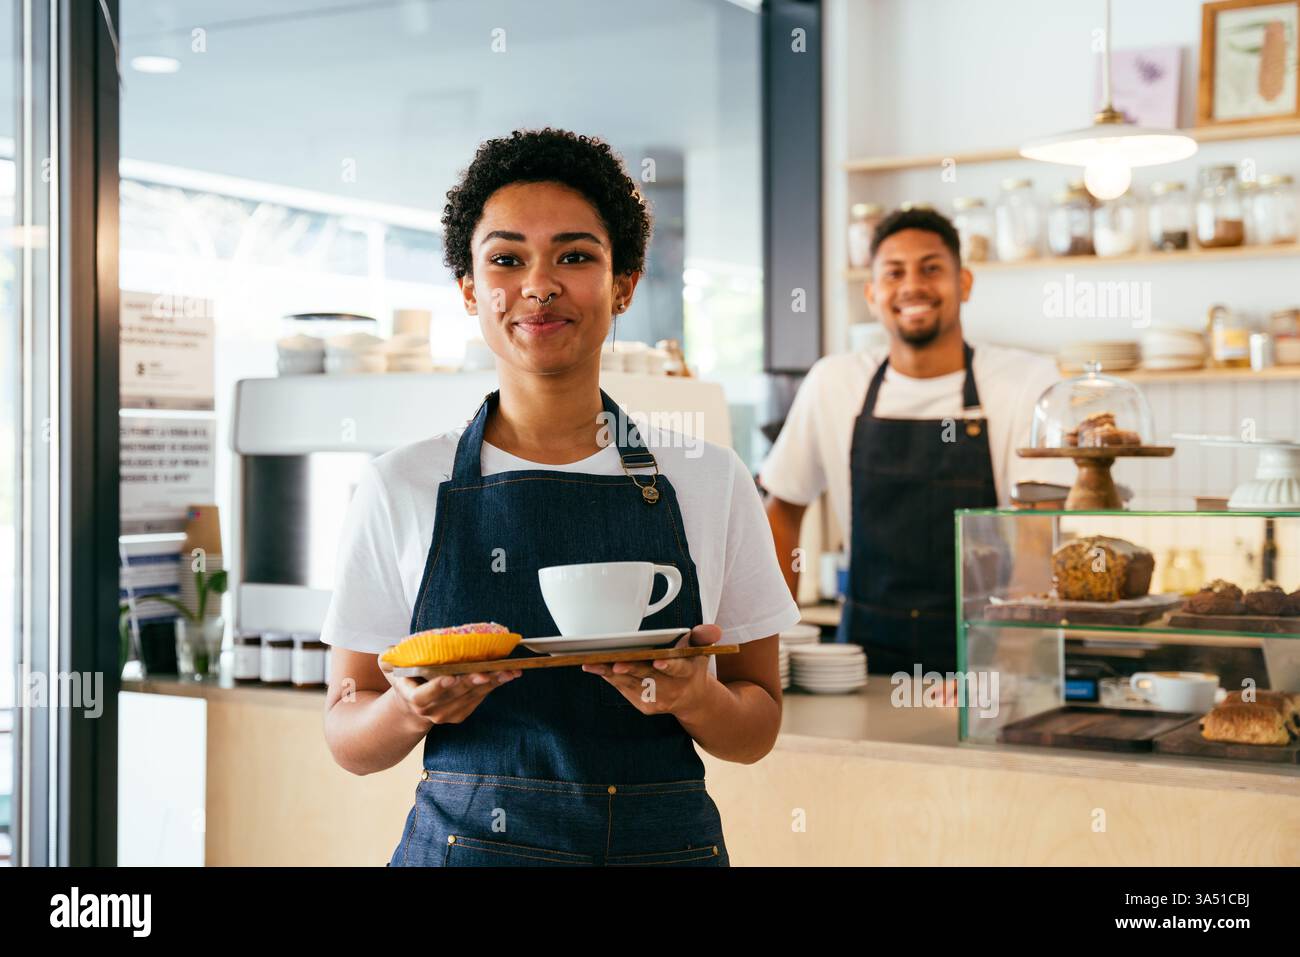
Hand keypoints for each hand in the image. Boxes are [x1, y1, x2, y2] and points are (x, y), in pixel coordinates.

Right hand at [378, 656, 521, 727]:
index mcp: (414, 699)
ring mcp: (448, 715)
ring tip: (509, 670)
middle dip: (474, 681)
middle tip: (489, 670)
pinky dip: (495, 685)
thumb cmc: (403, 678)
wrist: (412, 707)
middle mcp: (432, 711)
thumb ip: (390, 658)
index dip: (437, 687)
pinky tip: (508, 674)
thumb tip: (394, 649)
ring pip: (472, 697)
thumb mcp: (390, 667)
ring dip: (493, 683)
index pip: (424, 696)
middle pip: (455, 694)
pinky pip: (480, 698)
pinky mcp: (462, 714)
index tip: (450, 677)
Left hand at [581, 624, 721, 718]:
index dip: (668, 666)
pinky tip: (596, 667)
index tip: (657, 662)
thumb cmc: (692, 665)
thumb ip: (705, 636)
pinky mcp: (643, 706)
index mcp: (688, 672)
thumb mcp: (702, 649)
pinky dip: (609, 677)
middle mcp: (672, 689)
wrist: (692, 698)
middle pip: (648, 677)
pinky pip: (623, 689)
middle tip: (615, 663)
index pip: (678, 668)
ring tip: (591, 662)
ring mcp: (657, 701)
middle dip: (630, 670)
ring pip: (630, 684)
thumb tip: (714, 629)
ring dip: (610, 673)